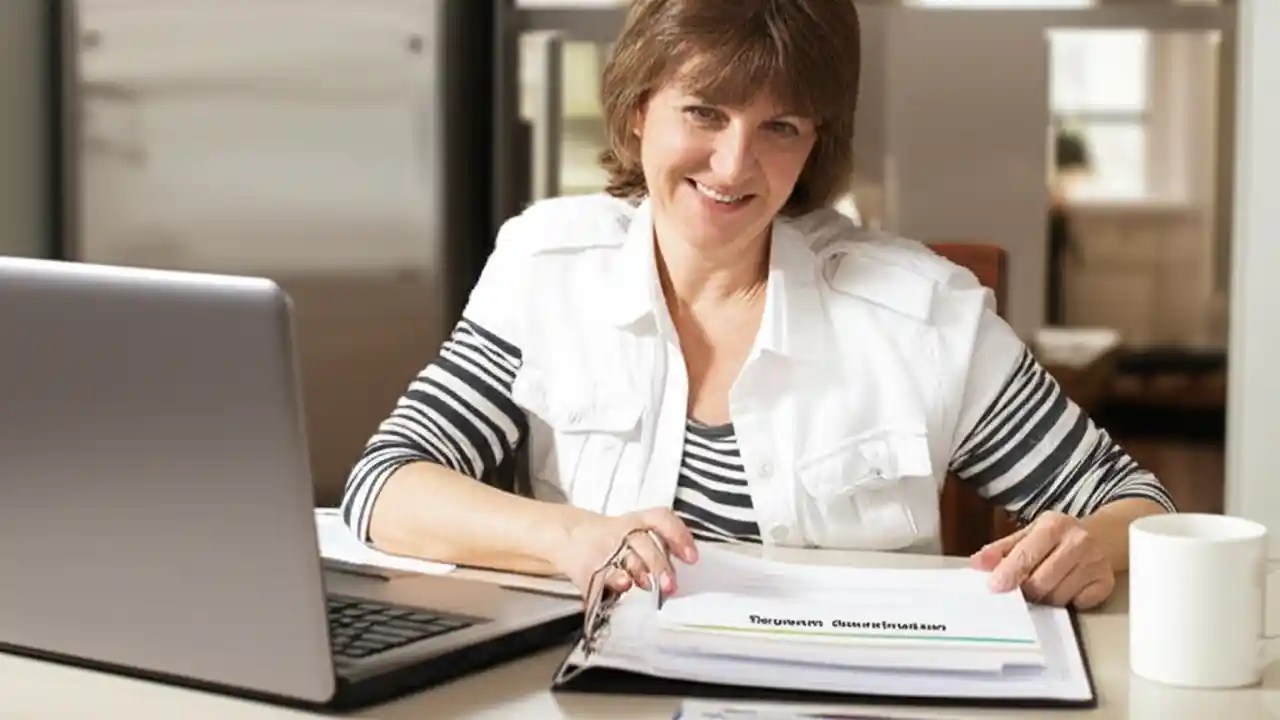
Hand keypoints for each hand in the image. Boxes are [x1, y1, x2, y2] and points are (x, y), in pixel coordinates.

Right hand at [549, 507, 697, 597]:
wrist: (567, 535)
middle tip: (670, 586)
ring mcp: (602, 549)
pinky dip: (612, 582)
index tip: (692, 558)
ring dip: (638, 572)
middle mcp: (620, 532)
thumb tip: (682, 571)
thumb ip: (658, 548)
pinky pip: (601, 576)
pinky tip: (622, 586)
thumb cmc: (611, 537)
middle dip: (659, 565)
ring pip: (623, 558)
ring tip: (646, 585)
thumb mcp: (634, 531)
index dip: (679, 536)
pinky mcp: (586, 568)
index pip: (661, 519)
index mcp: (636, 521)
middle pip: (643, 543)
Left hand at [970, 511, 1114, 609]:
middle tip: (1023, 587)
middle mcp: (1078, 541)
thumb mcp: (1027, 535)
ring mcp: (1096, 563)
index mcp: (1054, 525)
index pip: (1027, 554)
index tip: (996, 586)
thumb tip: (977, 563)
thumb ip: (1000, 550)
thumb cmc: (1056, 538)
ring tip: (1047, 584)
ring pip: (1058, 597)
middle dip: (1027, 590)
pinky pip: (1078, 605)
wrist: (1101, 537)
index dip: (1009, 573)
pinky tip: (1068, 588)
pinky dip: (1069, 602)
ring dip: (1046, 598)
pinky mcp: (1106, 583)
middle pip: (1041, 582)